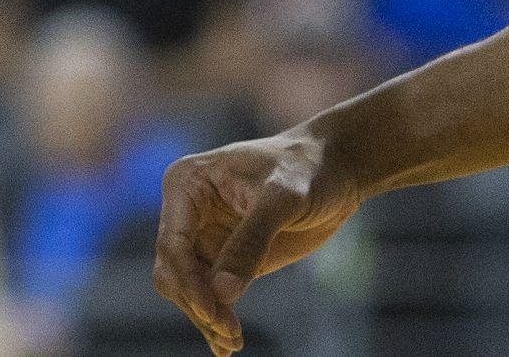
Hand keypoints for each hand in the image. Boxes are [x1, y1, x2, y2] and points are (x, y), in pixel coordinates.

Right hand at [153, 131, 364, 356]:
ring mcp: (205, 237)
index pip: (172, 243)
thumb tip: (221, 292)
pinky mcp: (226, 258)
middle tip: (230, 333)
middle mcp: (188, 212)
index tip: (213, 313)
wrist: (335, 170)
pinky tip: (226, 346)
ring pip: (189, 289)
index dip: (188, 281)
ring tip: (233, 342)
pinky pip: (211, 295)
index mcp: (187, 184)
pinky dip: (216, 319)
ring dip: (207, 317)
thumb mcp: (282, 198)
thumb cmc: (306, 169)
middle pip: (174, 271)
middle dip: (197, 304)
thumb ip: (251, 240)